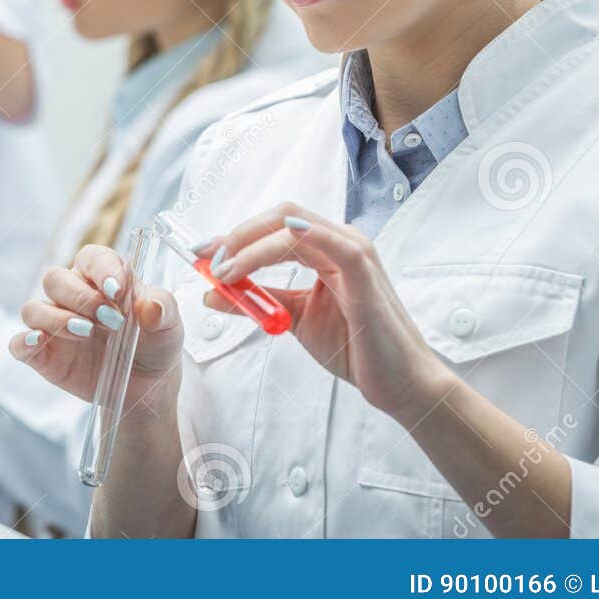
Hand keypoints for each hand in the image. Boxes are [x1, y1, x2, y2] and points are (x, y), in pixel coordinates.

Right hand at [10, 244, 182, 407]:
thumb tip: (149, 306)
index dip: (101, 270)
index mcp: (102, 277)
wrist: (147, 384)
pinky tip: (40, 343)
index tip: (118, 291)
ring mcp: (54, 325)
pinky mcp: (44, 354)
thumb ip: (163, 309)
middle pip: (55, 279)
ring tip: (86, 333)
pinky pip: (19, 344)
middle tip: (111, 321)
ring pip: (33, 308)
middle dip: (80, 297)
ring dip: (56, 319)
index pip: (91, 258)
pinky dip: (25, 342)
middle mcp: (73, 295)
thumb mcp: (170, 325)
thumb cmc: (155, 343)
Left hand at [200, 202, 455, 425]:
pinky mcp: (363, 271)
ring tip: (223, 271)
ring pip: (293, 226)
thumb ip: (256, 301)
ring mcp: (354, 251)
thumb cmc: (354, 348)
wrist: (398, 383)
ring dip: (251, 244)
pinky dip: (292, 239)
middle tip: (205, 258)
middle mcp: (341, 240)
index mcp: (326, 247)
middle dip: (237, 234)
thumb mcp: (292, 319)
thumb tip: (210, 292)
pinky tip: (268, 246)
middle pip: (280, 216)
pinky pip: (326, 242)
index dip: (235, 235)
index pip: (274, 226)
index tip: (201, 254)